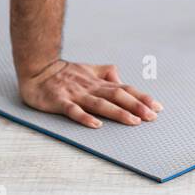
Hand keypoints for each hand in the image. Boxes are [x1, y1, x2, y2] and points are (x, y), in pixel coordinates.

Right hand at [19, 60, 161, 128]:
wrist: (37, 69)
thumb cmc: (63, 72)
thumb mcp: (88, 69)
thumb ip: (105, 73)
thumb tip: (120, 79)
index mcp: (98, 82)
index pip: (124, 89)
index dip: (141, 98)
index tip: (157, 107)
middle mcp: (90, 87)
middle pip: (117, 96)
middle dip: (136, 106)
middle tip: (152, 117)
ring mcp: (76, 94)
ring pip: (100, 104)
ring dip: (118, 112)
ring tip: (133, 121)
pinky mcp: (60, 101)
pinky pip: (74, 110)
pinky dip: (85, 118)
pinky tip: (96, 125)